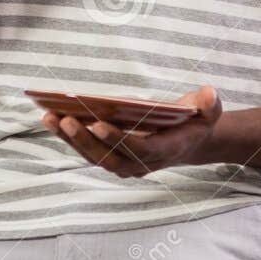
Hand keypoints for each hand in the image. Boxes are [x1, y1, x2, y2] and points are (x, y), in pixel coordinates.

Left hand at [43, 87, 223, 177]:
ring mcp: (124, 164)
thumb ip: (210, 103)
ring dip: (70, 138)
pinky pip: (87, 149)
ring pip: (93, 156)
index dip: (118, 139)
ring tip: (49, 115)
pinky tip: (51, 117)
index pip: (138, 149)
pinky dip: (69, 135)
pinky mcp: (112, 157)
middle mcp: (141, 164)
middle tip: (64, 117)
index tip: (98, 122)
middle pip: (108, 157)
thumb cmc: (198, 120)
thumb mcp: (211, 110)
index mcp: (165, 151)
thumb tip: (208, 95)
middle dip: (84, 139)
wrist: (191, 140)